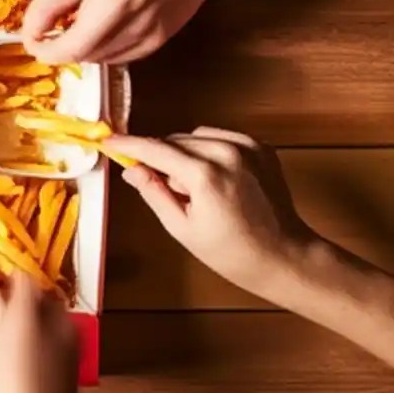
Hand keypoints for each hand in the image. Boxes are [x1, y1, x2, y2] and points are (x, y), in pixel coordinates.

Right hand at [107, 128, 317, 297]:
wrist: (285, 256)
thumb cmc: (231, 252)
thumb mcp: (182, 228)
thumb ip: (154, 193)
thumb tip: (131, 170)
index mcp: (205, 175)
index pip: (155, 149)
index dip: (128, 145)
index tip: (108, 142)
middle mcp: (227, 151)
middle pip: (174, 141)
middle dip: (159, 157)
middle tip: (162, 187)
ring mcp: (248, 146)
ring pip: (195, 136)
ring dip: (184, 154)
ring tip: (192, 186)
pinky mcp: (261, 147)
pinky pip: (220, 137)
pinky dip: (207, 150)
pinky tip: (212, 176)